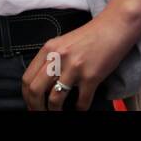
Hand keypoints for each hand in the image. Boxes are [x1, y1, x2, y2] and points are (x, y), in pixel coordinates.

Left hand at [21, 0, 140, 110]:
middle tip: (41, 113)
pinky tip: (80, 108)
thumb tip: (42, 84)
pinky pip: (81, 102)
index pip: (27, 78)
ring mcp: (74, 67)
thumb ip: (50, 60)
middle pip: (35, 90)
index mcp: (48, 49)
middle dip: (36, 107)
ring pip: (55, 99)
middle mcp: (58, 58)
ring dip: (55, 111)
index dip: (27, 96)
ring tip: (58, 113)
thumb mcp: (63, 43)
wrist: (113, 27)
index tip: (31, 104)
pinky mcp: (91, 76)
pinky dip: (79, 109)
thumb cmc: (90, 36)